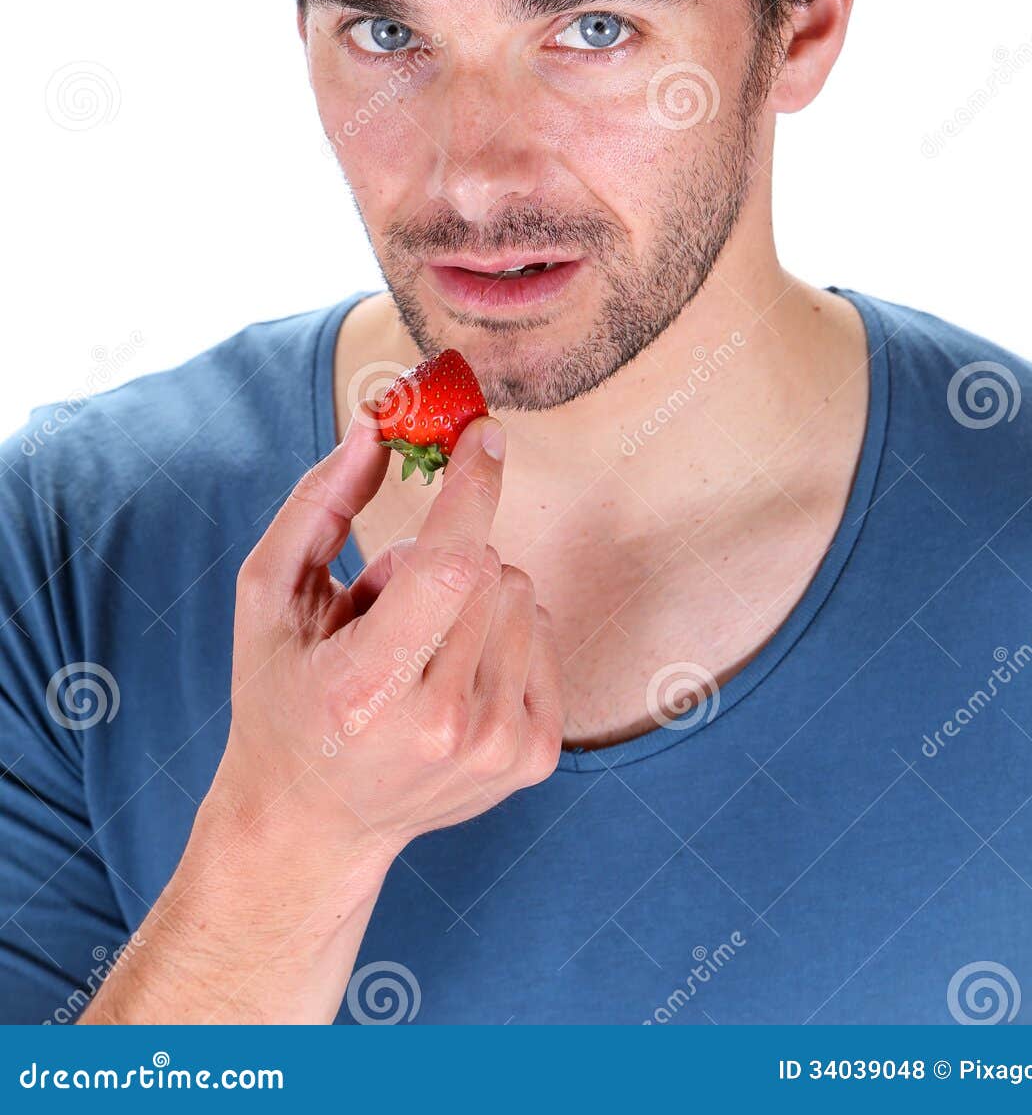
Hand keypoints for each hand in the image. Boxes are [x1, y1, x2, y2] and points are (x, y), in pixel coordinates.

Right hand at [213, 406, 562, 891]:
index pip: (448, 568)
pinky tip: (450, 673)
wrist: (312, 825)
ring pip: (521, 592)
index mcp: (367, 688)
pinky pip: (543, 631)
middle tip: (389, 608)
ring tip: (414, 649)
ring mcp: (496, 748)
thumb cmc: (282, 697)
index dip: (472, 491)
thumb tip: (377, 425)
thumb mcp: (269, 598)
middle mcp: (442, 726)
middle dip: (445, 553)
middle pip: (491, 567)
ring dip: (472, 593)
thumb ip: (319, 503)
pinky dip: (500, 629)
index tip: (483, 433)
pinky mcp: (534, 757)